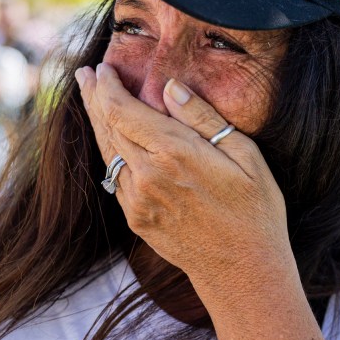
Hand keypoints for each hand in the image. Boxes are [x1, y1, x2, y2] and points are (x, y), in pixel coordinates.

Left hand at [75, 63, 293, 284]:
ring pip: (107, 152)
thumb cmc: (255, 210)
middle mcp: (147, 176)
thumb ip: (203, 118)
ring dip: (97, 122)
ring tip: (91, 98)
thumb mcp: (245, 155)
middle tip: (85, 74)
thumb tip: (170, 87)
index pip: (123, 110)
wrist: (244, 271)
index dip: (107, 87)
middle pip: (107, 127)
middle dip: (94, 97)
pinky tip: (112, 138)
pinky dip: (109, 151)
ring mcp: (137, 201)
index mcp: (174, 154)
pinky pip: (115, 177)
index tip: (102, 68)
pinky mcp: (136, 219)